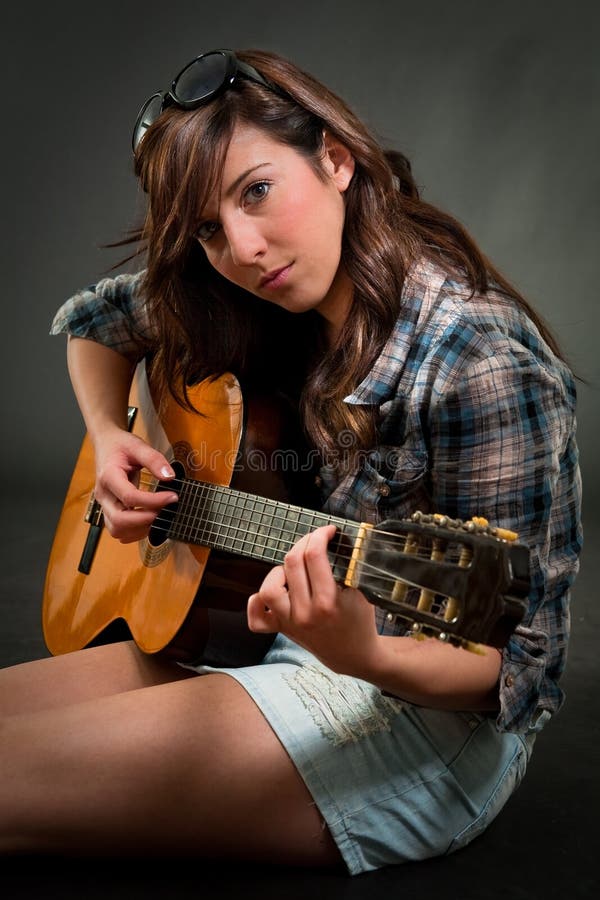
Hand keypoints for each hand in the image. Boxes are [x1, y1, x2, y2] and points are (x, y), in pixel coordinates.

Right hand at [92, 427, 177, 542]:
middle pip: (118, 521)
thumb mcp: (138, 445)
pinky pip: (118, 530)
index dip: (153, 501)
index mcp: (109, 476)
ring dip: (139, 529)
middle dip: (145, 520)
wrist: (106, 444)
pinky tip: (148, 520)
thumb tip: (170, 477)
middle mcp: (103, 495)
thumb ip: (154, 460)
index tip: (172, 497)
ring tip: (158, 516)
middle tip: (165, 511)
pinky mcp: (109, 510)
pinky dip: (134, 531)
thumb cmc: (120, 445)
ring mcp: (104, 504)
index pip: (130, 497)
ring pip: (116, 530)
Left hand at [247, 524, 380, 677]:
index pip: (314, 555)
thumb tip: (332, 540)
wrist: (353, 654)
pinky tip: (273, 592)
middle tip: (316, 540)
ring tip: (295, 568)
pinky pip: (256, 618)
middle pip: (292, 563)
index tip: (328, 530)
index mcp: (327, 602)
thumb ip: (348, 567)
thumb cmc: (360, 620)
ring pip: (269, 588)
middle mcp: (304, 613)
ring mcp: (290, 623)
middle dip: (304, 542)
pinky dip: (257, 602)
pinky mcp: (282, 630)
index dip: (320, 535)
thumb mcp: (361, 591)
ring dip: (280, 570)